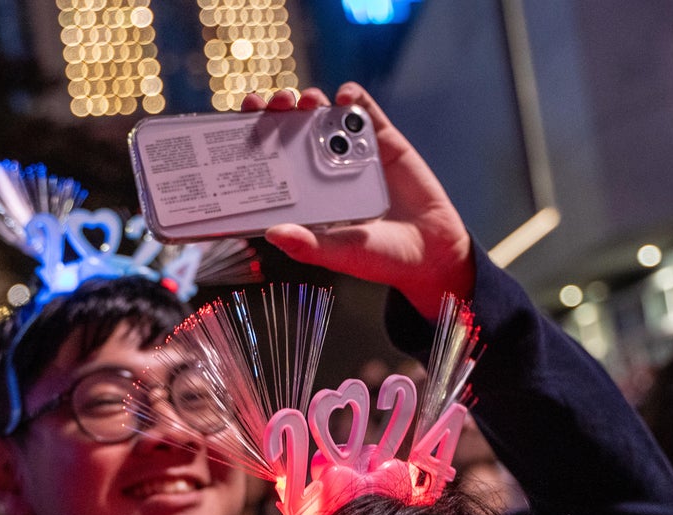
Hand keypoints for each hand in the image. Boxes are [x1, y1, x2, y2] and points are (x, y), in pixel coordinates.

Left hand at [242, 83, 475, 318]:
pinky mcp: (383, 141)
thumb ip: (309, 245)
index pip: (270, 159)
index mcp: (304, 193)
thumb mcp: (341, 254)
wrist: (431, 252)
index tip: (240, 123)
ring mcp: (351, 151)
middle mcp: (322, 168)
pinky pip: (365, 111)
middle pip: (292, 129)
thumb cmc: (379, 258)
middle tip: (273, 105)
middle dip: (278, 110)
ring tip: (307, 101)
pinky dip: (353, 98)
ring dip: (311, 100)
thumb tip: (272, 234)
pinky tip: (345, 98)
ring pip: (324, 114)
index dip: (254, 138)